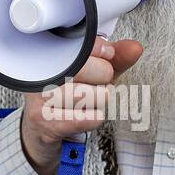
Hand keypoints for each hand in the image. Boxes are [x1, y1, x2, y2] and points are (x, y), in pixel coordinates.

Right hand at [20, 38, 141, 174]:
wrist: (40, 129)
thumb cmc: (68, 96)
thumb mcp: (94, 73)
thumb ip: (116, 59)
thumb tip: (135, 48)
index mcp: (50, 53)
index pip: (82, 44)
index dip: (102, 50)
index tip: (107, 54)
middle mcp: (41, 71)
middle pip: (88, 69)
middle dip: (102, 79)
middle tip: (94, 84)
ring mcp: (39, 96)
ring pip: (90, 95)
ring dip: (97, 102)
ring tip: (86, 102)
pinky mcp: (45, 121)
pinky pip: (86, 118)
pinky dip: (93, 117)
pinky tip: (85, 115)